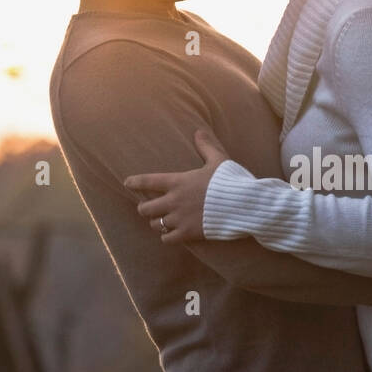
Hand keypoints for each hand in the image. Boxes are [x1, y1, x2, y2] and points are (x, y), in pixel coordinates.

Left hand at [124, 124, 229, 243]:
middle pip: (145, 209)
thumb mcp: (219, 160)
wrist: (243, 205)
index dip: (134, 182)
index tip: (127, 183)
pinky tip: (172, 235)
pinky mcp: (188, 233)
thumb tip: (198, 131)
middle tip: (149, 208)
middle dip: (145, 208)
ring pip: (155, 225)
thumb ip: (206, 147)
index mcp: (178, 182)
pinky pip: (167, 239)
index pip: (148, 181)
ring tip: (162, 222)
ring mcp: (180, 218)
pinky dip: (167, 237)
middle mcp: (174, 201)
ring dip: (157, 223)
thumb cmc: (231, 181)